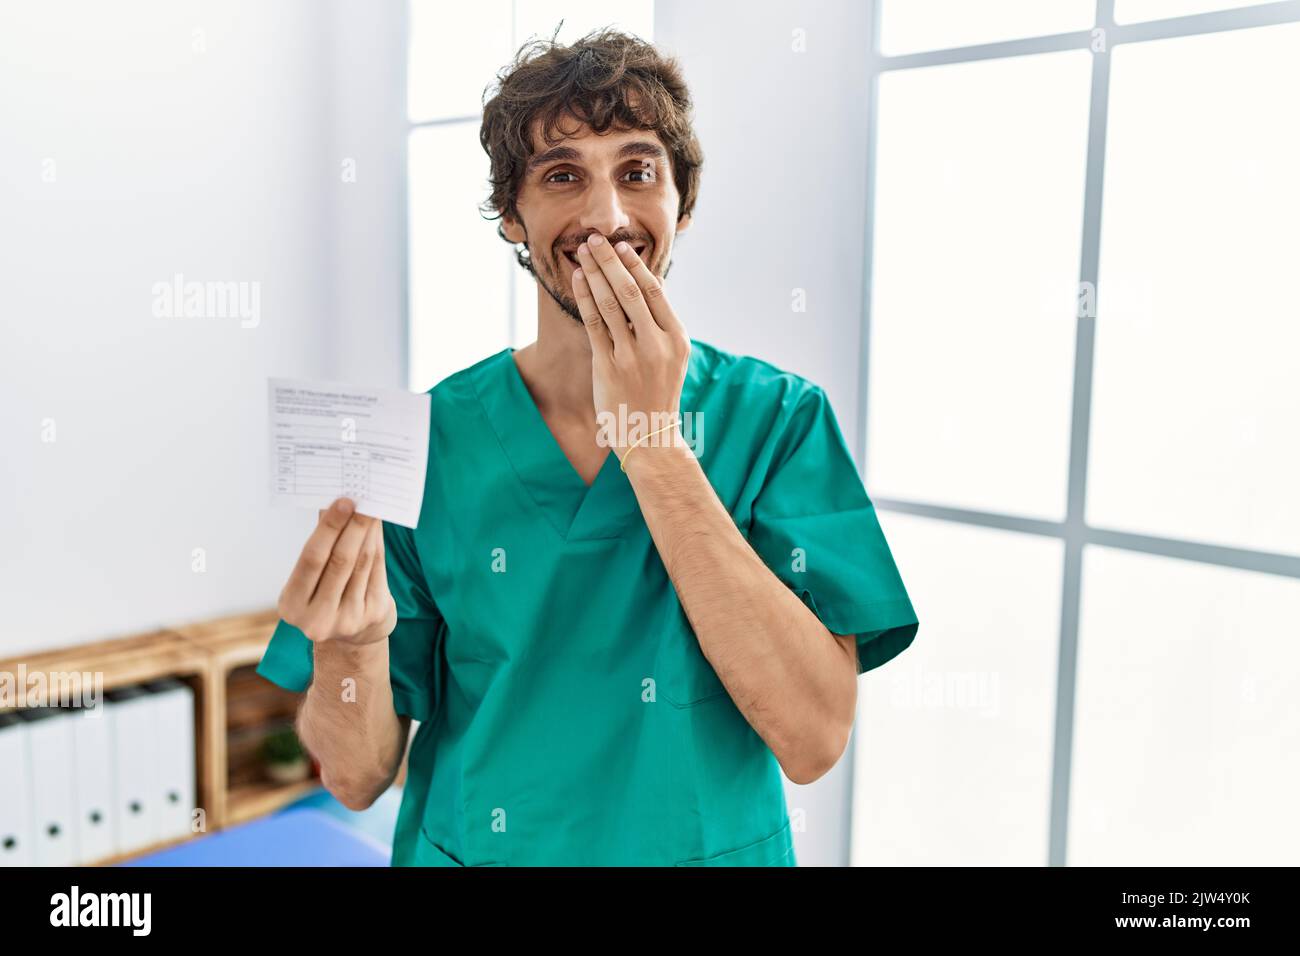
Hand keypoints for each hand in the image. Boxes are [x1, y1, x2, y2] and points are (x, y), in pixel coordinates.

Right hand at [276, 497, 396, 646]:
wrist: (352, 637)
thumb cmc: (325, 595)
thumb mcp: (312, 578)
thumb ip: (320, 546)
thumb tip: (332, 503)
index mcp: (292, 606)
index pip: (312, 559)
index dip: (329, 528)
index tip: (343, 502)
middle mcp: (317, 618)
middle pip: (340, 561)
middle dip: (353, 526)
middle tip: (363, 499)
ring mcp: (348, 620)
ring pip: (362, 564)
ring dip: (368, 532)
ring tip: (372, 508)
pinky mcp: (373, 616)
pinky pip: (377, 571)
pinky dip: (377, 546)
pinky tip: (377, 529)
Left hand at [571, 233, 690, 456]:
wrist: (649, 435)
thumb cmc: (659, 392)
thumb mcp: (672, 356)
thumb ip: (661, 323)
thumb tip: (650, 283)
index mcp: (676, 338)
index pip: (655, 292)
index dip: (635, 266)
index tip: (622, 247)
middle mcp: (656, 345)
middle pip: (631, 291)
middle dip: (610, 261)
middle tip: (594, 239)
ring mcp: (631, 356)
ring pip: (610, 304)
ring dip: (594, 274)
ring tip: (582, 253)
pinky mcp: (608, 367)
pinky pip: (594, 324)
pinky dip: (585, 298)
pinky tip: (579, 280)